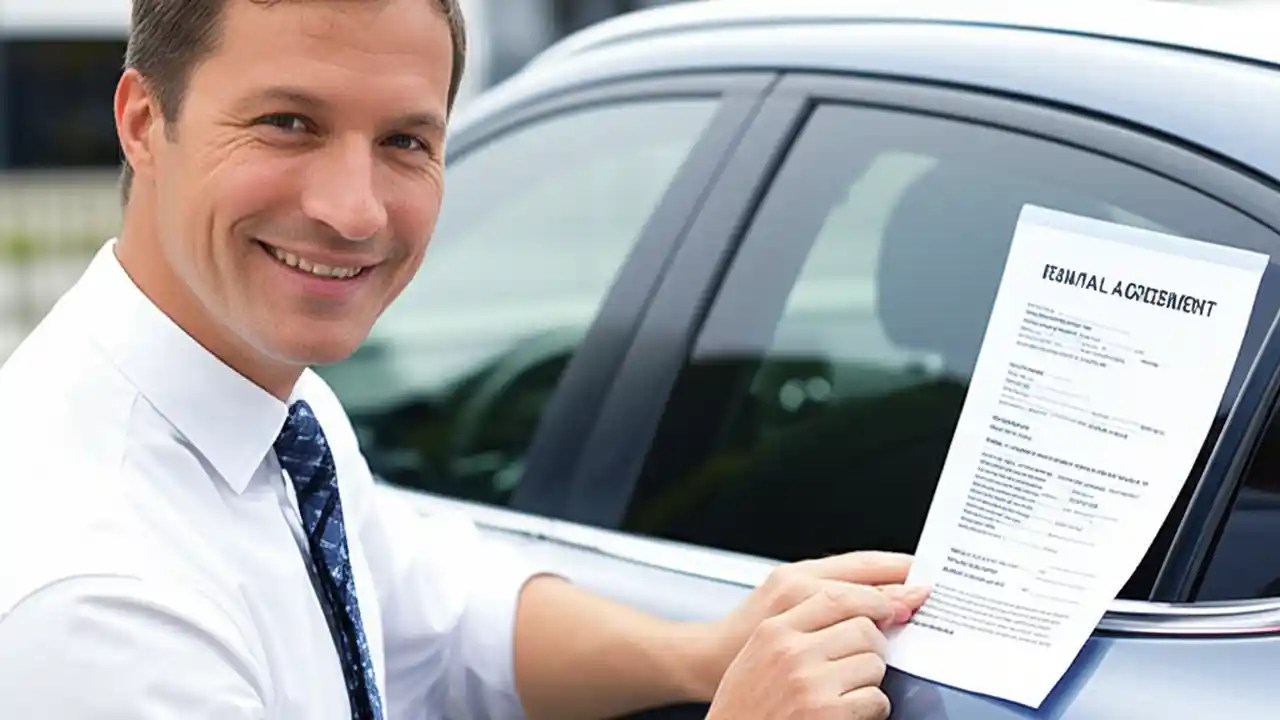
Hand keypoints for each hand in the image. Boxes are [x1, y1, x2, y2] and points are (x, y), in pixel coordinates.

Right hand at [695, 552, 929, 715]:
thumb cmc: (746, 703)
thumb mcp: (759, 653)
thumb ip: (799, 627)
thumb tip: (860, 612)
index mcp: (774, 629)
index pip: (835, 596)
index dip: (873, 598)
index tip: (892, 604)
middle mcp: (791, 650)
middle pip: (864, 628)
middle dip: (875, 645)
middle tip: (866, 660)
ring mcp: (809, 681)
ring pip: (874, 663)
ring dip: (872, 679)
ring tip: (850, 691)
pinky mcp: (827, 712)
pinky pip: (876, 699)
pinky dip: (873, 708)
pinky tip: (852, 712)